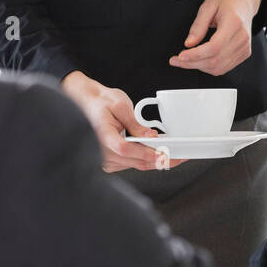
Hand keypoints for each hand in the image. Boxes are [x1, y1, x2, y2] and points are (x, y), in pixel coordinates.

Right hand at [60, 70, 185, 172]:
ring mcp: (105, 159)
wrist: (85, 103)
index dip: (147, 153)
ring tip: (174, 152)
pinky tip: (158, 152)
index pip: (126, 149)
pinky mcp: (110, 162)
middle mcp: (101, 152)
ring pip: (136, 164)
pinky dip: (146, 158)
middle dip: (160, 159)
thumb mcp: (121, 106)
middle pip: (135, 161)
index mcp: (102, 135)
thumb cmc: (100, 102)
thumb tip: (152, 137)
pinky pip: (131, 163)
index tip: (164, 153)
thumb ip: (136, 123)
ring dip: (155, 159)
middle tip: (181, 155)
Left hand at [169, 0, 262, 75]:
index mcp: (234, 23)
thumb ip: (198, 26)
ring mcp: (245, 47)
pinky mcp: (245, 53)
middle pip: (215, 61)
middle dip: (192, 63)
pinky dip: (209, 67)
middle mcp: (242, 38)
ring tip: (187, 59)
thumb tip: (189, 44)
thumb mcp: (208, 6)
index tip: (180, 56)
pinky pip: (225, 67)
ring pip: (219, 68)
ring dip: (200, 67)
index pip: (214, 47)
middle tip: (177, 60)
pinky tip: (200, 60)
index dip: (195, 55)